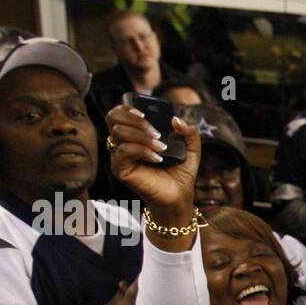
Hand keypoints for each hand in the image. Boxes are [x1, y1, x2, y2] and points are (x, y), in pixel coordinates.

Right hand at [105, 105, 198, 222]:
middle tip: (157, 133)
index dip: (127, 108)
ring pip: (119, 132)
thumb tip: (176, 119)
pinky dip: (142, 151)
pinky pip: (124, 151)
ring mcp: (119, 156)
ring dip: (143, 137)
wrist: (179, 196)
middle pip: (113, 118)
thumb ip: (190, 131)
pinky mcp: (120, 169)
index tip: (145, 114)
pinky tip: (158, 158)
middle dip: (136, 120)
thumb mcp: (191, 149)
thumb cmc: (180, 172)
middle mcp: (123, 143)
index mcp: (135, 134)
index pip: (119, 113)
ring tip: (162, 148)